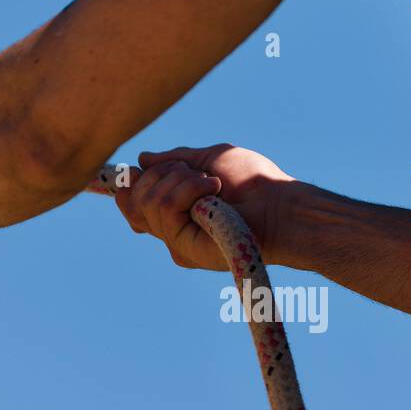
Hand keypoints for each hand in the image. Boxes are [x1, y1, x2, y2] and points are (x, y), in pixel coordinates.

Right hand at [115, 144, 295, 269]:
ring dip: (182, 179)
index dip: (132, 184)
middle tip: (200, 174)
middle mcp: (172, 232)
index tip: (143, 167)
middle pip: (135, 199)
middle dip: (165, 173)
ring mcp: (177, 242)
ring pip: (150, 201)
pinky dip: (189, 189)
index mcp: (175, 213)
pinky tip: (214, 190)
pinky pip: (166, 210)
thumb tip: (141, 160)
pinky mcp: (185, 249)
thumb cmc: (253, 182)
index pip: (132, 205)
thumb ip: (173, 161)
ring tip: (213, 184)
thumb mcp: (208, 159)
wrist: (278, 204)